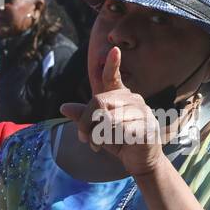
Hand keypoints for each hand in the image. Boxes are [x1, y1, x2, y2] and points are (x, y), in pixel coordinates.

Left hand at [59, 47, 163, 178]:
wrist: (140, 160)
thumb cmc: (118, 141)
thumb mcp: (96, 129)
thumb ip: (82, 117)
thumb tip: (63, 107)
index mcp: (120, 97)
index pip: (113, 78)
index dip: (112, 66)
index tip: (113, 50)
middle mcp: (133, 100)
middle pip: (98, 102)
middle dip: (85, 122)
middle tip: (84, 138)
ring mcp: (142, 112)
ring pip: (107, 117)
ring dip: (96, 134)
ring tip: (97, 144)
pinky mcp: (146, 127)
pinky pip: (120, 129)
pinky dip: (111, 139)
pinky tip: (116, 144)